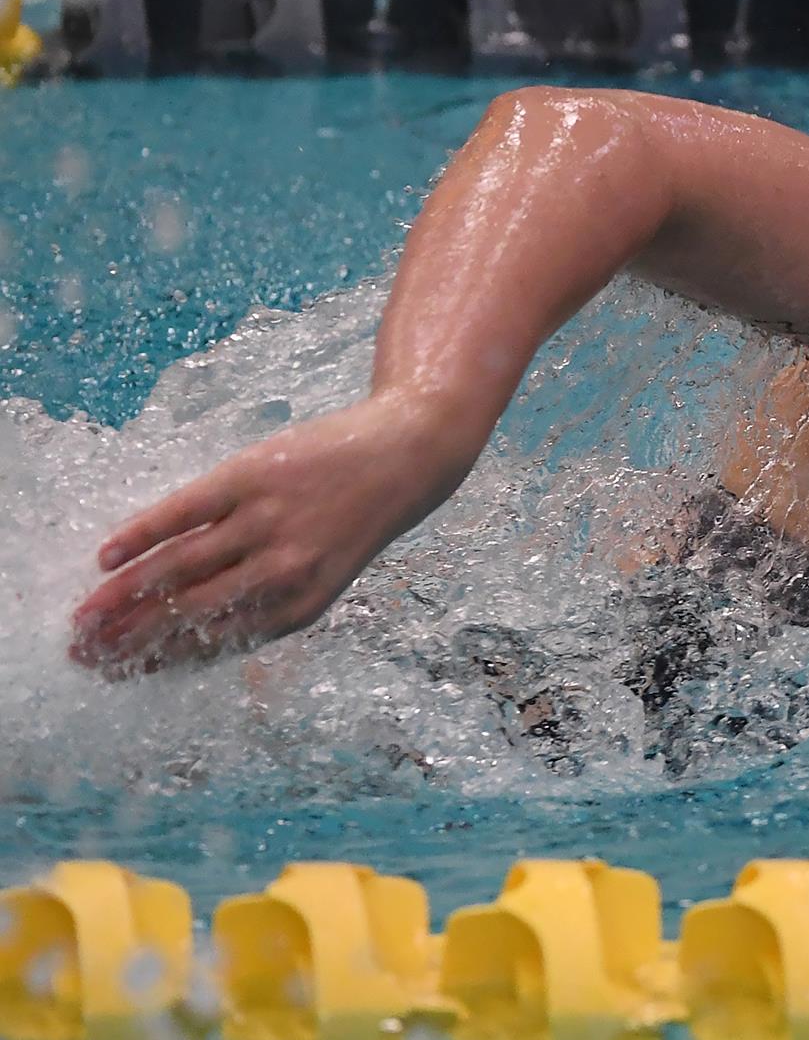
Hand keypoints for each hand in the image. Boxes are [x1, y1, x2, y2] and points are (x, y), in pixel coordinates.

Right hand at [70, 394, 476, 674]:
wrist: (406, 455)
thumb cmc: (354, 519)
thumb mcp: (319, 572)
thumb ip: (262, 598)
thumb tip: (188, 627)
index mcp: (300, 606)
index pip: (215, 642)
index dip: (160, 659)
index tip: (117, 672)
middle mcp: (283, 571)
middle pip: (189, 612)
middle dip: (130, 638)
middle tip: (82, 653)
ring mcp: (266, 523)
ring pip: (178, 568)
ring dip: (122, 596)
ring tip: (83, 617)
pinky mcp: (251, 478)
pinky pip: (183, 512)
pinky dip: (141, 534)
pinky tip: (107, 556)